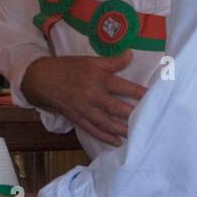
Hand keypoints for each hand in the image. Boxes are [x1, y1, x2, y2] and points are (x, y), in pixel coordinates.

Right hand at [21, 52, 146, 146]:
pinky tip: (117, 142)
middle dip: (133, 115)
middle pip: (116, 107)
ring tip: (137, 134)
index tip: (153, 97)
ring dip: (122, 130)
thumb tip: (131, 54)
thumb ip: (112, 61)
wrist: (43, 80)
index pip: (123, 86)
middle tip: (150, 120)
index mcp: (97, 78)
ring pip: (107, 122)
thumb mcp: (90, 60)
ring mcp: (84, 109)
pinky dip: (106, 137)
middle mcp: (92, 95)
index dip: (139, 92)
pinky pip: (93, 130)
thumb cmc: (68, 68)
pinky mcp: (77, 119)